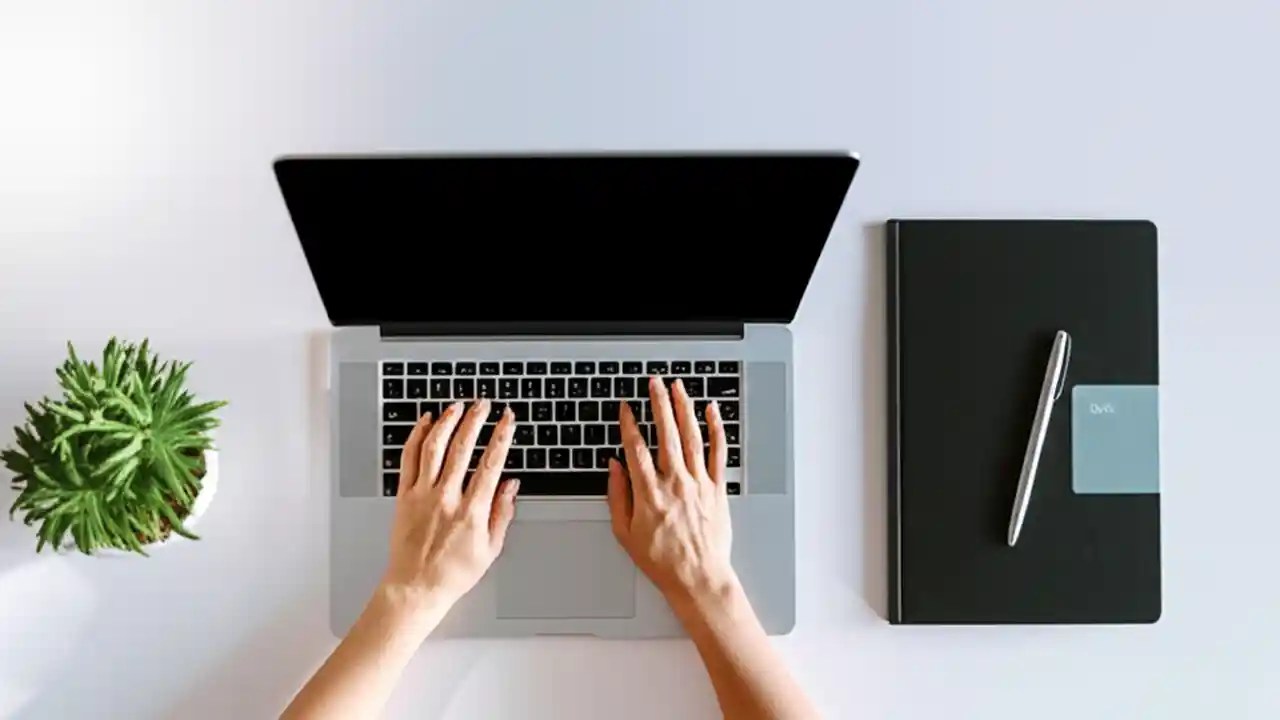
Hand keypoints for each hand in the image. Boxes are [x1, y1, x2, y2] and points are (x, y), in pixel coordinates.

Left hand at [381, 400, 519, 611]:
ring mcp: (422, 495)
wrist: (415, 587)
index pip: (491, 464)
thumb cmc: (452, 573)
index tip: (507, 419)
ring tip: (457, 406)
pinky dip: (416, 436)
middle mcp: (446, 498)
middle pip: (462, 448)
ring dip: (447, 422)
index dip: (501, 437)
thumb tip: (511, 485)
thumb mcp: (491, 549)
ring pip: (434, 448)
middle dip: (476, 420)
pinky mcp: (404, 496)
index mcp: (472, 512)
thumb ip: (503, 513)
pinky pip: (409, 459)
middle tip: (483, 404)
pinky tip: (425, 423)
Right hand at [607, 377, 736, 608]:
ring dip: (684, 408)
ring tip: (678, 388)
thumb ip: (617, 497)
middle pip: (665, 433)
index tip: (625, 407)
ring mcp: (698, 484)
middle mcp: (675, 483)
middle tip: (654, 383)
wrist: (698, 578)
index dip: (628, 424)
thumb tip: (613, 467)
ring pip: (691, 437)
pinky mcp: (717, 489)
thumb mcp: (625, 533)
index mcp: (649, 493)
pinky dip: (716, 430)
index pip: (636, 448)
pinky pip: (717, 453)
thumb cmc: (662, 561)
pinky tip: (711, 412)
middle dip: (658, 403)